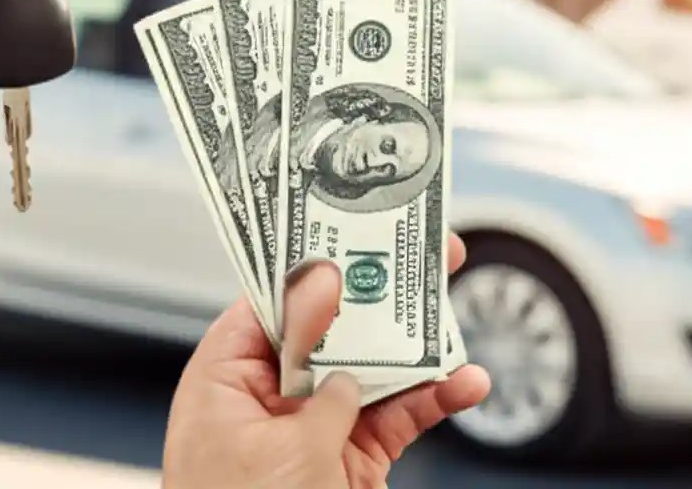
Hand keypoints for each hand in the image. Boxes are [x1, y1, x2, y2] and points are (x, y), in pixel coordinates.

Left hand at [163, 233, 489, 488]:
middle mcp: (269, 398)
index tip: (352, 232)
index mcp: (226, 382)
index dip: (311, 267)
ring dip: (417, 347)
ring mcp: (314, 428)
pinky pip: (397, 416)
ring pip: (374, 369)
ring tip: (456, 313)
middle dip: (377, 295)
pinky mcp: (352, 459)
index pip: (268, 305)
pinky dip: (433, 400)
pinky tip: (465, 383)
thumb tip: (348, 360)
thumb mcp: (284, 453)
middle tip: (424, 253)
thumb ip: (325, 396)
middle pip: (330, 329)